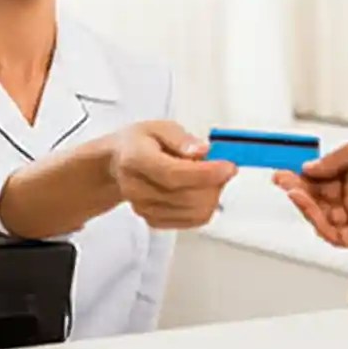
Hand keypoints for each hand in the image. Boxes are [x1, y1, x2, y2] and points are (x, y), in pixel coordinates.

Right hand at [111, 121, 236, 228]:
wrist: (119, 162)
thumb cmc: (140, 143)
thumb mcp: (160, 127)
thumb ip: (182, 139)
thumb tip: (201, 151)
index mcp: (135, 159)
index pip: (173, 174)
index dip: (205, 173)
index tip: (227, 166)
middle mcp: (136, 188)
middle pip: (185, 197)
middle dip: (214, 183)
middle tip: (224, 167)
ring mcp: (144, 207)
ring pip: (192, 212)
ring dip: (212, 195)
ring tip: (212, 177)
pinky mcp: (154, 220)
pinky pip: (190, 221)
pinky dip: (204, 207)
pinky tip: (202, 190)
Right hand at [273, 130, 347, 248]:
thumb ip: (337, 158)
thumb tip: (312, 167)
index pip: (325, 175)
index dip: (305, 173)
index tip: (287, 168)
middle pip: (320, 196)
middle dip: (299, 188)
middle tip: (282, 180)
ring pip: (323, 216)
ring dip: (305, 204)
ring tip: (294, 191)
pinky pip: (335, 234)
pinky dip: (318, 222)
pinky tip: (308, 206)